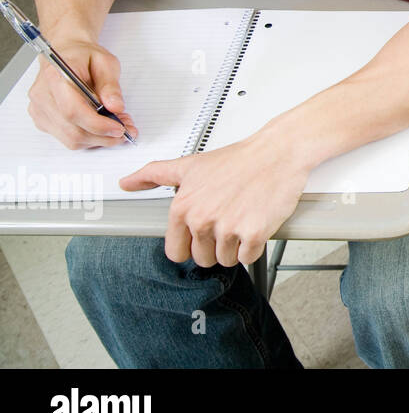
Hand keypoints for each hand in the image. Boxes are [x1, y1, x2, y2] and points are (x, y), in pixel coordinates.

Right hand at [27, 36, 136, 148]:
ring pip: (70, 139)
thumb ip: (111, 85)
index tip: (120, 128)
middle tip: (126, 129)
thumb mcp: (106, 62)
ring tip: (118, 126)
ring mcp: (39, 110)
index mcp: (56, 76)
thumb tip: (115, 107)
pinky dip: (89, 138)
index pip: (72, 110)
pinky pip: (67, 138)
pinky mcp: (43, 120)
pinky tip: (102, 128)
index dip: (98, 124)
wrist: (67, 53)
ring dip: (99, 139)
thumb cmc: (84, 56)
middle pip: (72, 129)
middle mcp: (42, 95)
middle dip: (104, 135)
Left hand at [121, 132, 311, 266]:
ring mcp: (228, 228)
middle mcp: (202, 220)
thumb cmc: (239, 159)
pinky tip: (256, 224)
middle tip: (229, 221)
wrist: (278, 152)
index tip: (204, 232)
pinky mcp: (254, 233)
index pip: (176, 252)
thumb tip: (126, 182)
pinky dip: (254, 247)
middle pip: (202, 259)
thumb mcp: (191, 164)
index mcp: (183, 208)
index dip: (191, 244)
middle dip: (216, 246)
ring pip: (226, 261)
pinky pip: (248, 258)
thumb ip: (154, 174)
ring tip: (243, 219)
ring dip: (236, 247)